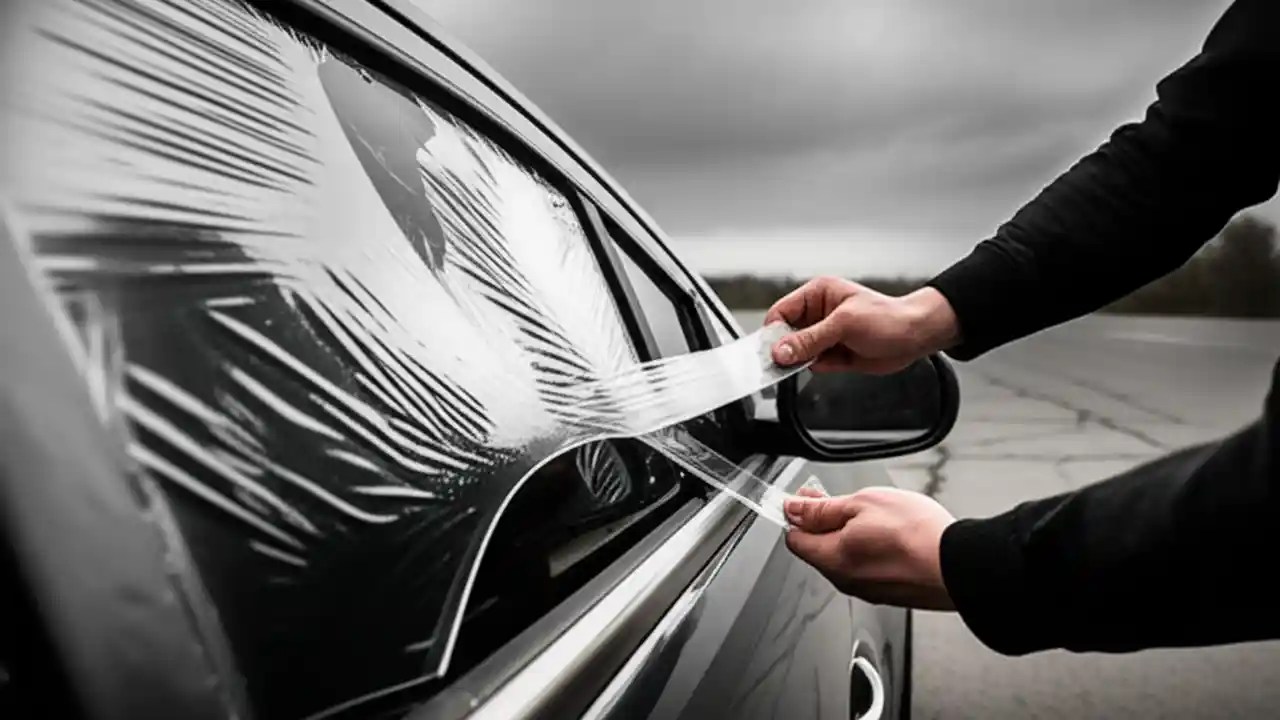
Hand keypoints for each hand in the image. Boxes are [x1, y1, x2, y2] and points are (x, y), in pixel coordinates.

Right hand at [764, 277, 959, 373]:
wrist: (916, 337)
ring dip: (803, 360)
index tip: (771, 351)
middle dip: (786, 349)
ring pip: (797, 352)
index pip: (781, 312)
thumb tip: (780, 351)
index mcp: (817, 294)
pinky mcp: (833, 354)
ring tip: (822, 357)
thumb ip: (809, 339)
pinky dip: (817, 368)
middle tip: (786, 362)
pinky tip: (835, 363)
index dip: (774, 332)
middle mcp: (818, 314)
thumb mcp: (844, 324)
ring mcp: (825, 335)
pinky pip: (812, 364)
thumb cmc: (889, 319)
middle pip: (785, 334)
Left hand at [784, 486, 956, 610]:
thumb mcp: (862, 503)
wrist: (960, 565)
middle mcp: (846, 581)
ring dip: (850, 535)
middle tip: (842, 501)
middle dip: (824, 523)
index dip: (799, 514)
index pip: (794, 539)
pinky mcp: (892, 593)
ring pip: (845, 559)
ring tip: (873, 515)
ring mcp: (869, 590)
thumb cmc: (916, 534)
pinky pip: (868, 569)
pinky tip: (890, 535)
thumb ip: (822, 508)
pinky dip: (871, 551)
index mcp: (831, 559)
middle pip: (819, 550)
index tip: (809, 498)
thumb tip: (794, 508)